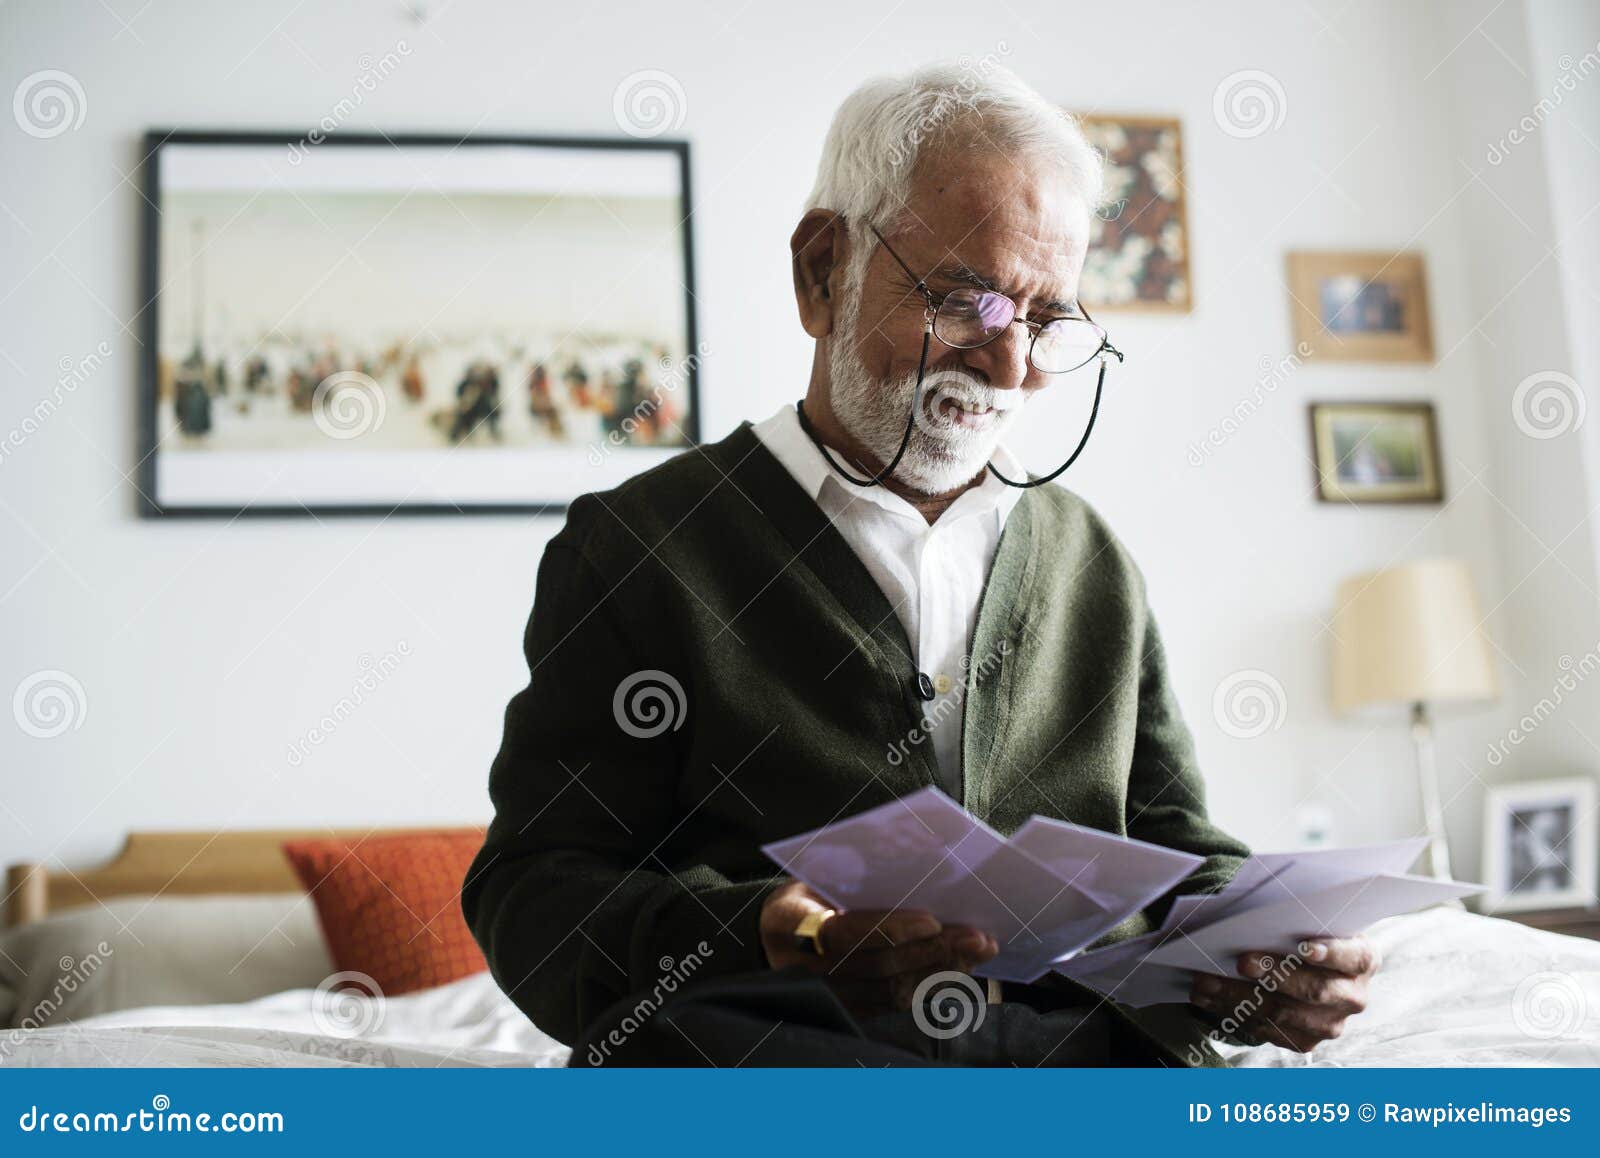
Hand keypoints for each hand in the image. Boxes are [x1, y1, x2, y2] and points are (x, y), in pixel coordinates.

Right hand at [759, 878, 997, 1016]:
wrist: (776, 932)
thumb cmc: (807, 891)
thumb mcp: (818, 873)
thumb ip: (855, 878)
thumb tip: (922, 871)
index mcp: (789, 925)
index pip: (845, 933)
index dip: (892, 929)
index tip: (932, 919)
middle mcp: (803, 970)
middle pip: (878, 968)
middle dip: (933, 951)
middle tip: (976, 935)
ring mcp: (825, 998)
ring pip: (892, 992)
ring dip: (942, 969)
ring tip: (979, 949)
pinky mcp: (848, 1012)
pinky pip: (895, 1005)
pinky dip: (932, 986)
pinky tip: (960, 967)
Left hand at [1187, 935, 1378, 1052]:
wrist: (1311, 969)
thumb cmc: (1307, 935)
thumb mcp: (1313, 921)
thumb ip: (1296, 918)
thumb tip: (1254, 914)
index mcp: (1362, 958)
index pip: (1352, 956)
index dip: (1331, 953)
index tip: (1305, 947)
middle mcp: (1353, 996)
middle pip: (1315, 990)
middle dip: (1275, 975)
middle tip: (1241, 962)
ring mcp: (1331, 1023)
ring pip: (1283, 1015)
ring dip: (1239, 997)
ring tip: (1206, 981)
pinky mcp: (1306, 1041)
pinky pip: (1268, 1031)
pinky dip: (1234, 1013)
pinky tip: (1209, 997)